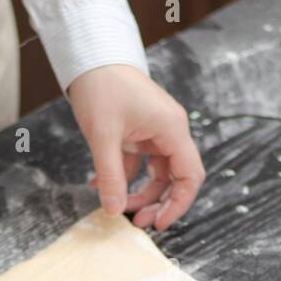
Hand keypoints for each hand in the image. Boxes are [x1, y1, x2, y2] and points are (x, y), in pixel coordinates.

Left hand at [67, 64, 205, 229]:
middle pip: (176, 178)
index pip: (189, 176)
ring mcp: (155, 132)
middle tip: (137, 221)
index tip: (158, 223)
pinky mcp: (139, 132)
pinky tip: (99, 185)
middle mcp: (169, 131)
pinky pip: (139, 163)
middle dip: (158, 202)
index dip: (178, 204)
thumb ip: (111, 176)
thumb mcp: (103, 136)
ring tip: (117, 207)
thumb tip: (114, 210)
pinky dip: (123, 176)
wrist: (90, 57)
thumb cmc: (102, 86)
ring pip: (156, 174)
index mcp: (172, 129)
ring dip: (139, 193)